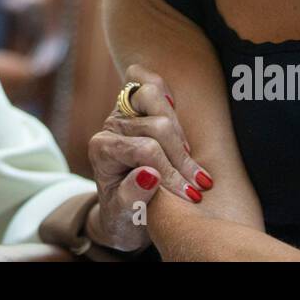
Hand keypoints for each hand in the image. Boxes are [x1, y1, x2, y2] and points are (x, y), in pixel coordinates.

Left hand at [86, 64, 214, 252]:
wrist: (123, 212)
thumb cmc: (123, 216)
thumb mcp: (123, 218)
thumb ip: (132, 197)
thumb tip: (150, 174)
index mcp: (102, 150)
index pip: (146, 150)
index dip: (172, 172)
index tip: (191, 195)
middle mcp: (111, 126)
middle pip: (157, 125)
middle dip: (181, 157)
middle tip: (198, 186)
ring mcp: (124, 112)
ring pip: (154, 96)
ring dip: (179, 131)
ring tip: (191, 165)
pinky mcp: (138, 105)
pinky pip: (151, 81)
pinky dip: (167, 94)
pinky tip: (177, 121)